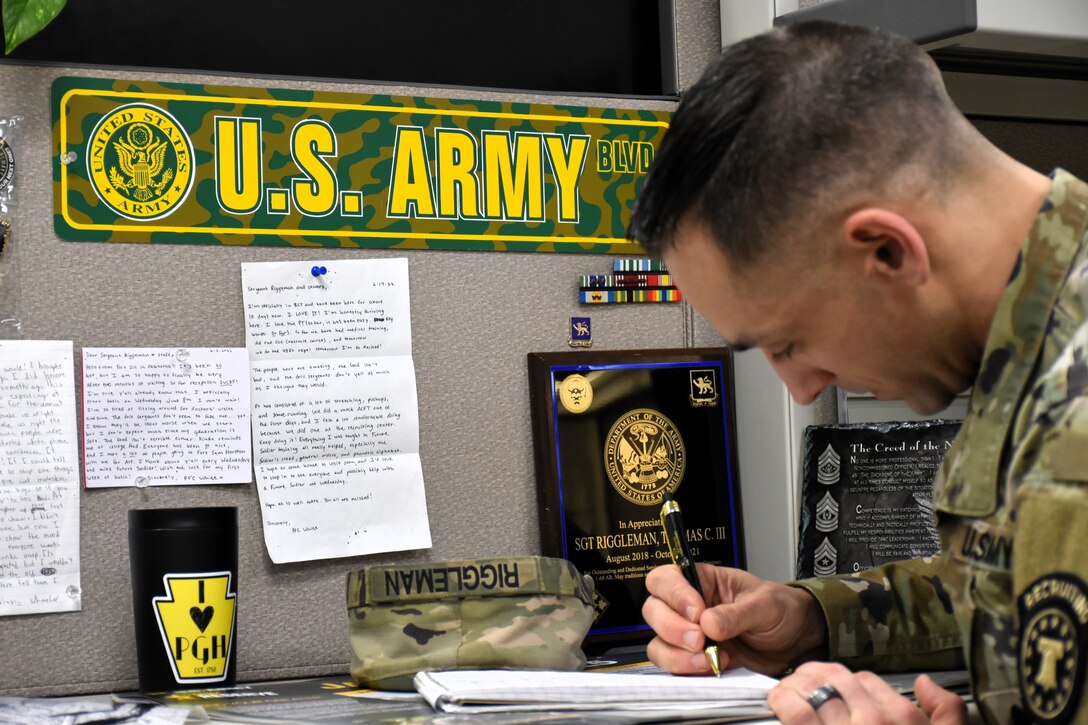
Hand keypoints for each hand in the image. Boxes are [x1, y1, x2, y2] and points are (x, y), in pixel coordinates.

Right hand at [642, 564, 825, 675]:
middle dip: (672, 628)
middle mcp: (688, 606)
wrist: (794, 641)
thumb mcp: (764, 605)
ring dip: (678, 655)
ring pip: (658, 642)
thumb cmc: (779, 610)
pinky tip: (714, 667)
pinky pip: (673, 666)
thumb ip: (736, 613)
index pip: (666, 578)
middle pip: (653, 610)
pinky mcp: (694, 659)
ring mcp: (689, 634)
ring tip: (709, 659)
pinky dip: (687, 671)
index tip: (696, 612)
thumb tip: (708, 623)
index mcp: (702, 581)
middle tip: (700, 640)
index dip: (673, 594)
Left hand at [768, 662, 966, 723]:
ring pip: (816, 689)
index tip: (838, 687)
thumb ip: (947, 713)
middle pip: (839, 678)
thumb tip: (927, 684)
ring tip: (789, 688)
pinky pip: (797, 712)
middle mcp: (875, 723)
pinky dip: (784, 701)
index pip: (869, 680)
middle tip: (806, 681)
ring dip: (798, 684)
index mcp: (903, 720)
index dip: (850, 681)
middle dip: (820, 676)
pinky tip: (779, 701)